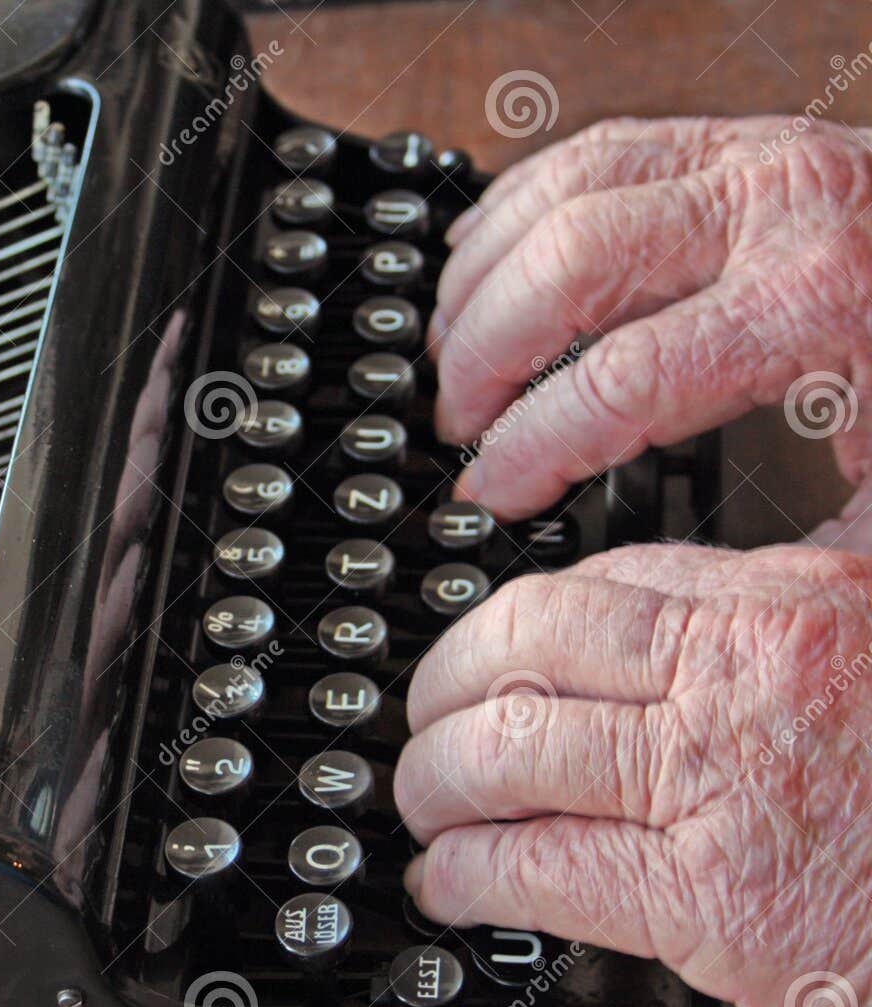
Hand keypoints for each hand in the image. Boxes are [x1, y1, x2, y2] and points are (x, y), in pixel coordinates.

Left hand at [396, 541, 871, 1006]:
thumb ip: (783, 647)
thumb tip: (664, 649)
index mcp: (800, 606)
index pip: (600, 582)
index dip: (509, 623)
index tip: (481, 654)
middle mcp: (753, 676)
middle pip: (526, 647)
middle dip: (444, 687)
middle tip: (425, 722)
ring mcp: (727, 783)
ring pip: (509, 752)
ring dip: (436, 782)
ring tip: (424, 805)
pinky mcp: (717, 901)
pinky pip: (537, 867)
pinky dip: (467, 875)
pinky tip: (450, 884)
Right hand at [430, 116, 871, 521]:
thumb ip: (789, 558)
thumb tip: (659, 598)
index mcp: (819, 301)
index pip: (617, 381)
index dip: (530, 450)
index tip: (491, 493)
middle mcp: (776, 210)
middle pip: (567, 268)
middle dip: (486, 357)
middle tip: (458, 424)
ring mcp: (751, 162)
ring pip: (560, 195)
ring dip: (483, 276)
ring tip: (450, 351)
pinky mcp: (735, 144)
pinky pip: (589, 155)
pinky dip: (515, 207)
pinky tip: (481, 260)